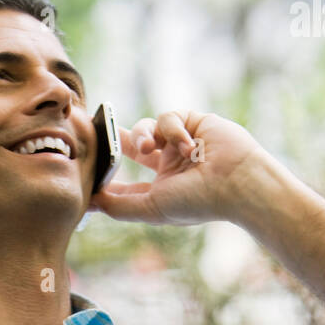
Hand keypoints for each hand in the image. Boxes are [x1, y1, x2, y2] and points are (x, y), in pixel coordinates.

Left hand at [88, 109, 263, 226]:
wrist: (237, 181)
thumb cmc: (198, 201)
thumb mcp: (153, 207)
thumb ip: (120, 206)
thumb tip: (90, 201)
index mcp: (160, 189)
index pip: (126, 185)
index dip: (106, 181)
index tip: (87, 178)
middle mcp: (168, 165)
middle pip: (132, 148)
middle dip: (115, 142)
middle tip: (99, 134)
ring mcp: (179, 143)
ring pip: (146, 127)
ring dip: (143, 135)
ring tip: (149, 146)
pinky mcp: (191, 122)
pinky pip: (167, 117)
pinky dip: (172, 130)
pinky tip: (188, 145)